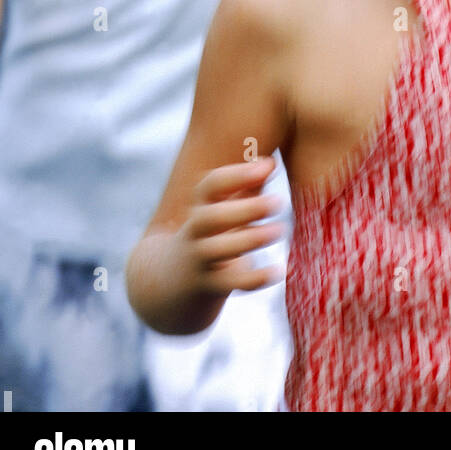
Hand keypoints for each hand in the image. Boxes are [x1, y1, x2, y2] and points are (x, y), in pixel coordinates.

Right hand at [175, 157, 287, 297]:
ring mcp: (199, 260)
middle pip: (210, 218)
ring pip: (217, 250)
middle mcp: (195, 231)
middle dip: (244, 209)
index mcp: (199, 206)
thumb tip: (271, 161)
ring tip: (280, 230)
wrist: (170, 281)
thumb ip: (248, 186)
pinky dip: (255, 278)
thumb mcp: (224, 208)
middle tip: (278, 201)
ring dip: (250, 239)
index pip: (210, 185)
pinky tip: (280, 270)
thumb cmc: (211, 234)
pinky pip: (230, 283)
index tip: (268, 166)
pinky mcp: (209, 287)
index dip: (237, 175)